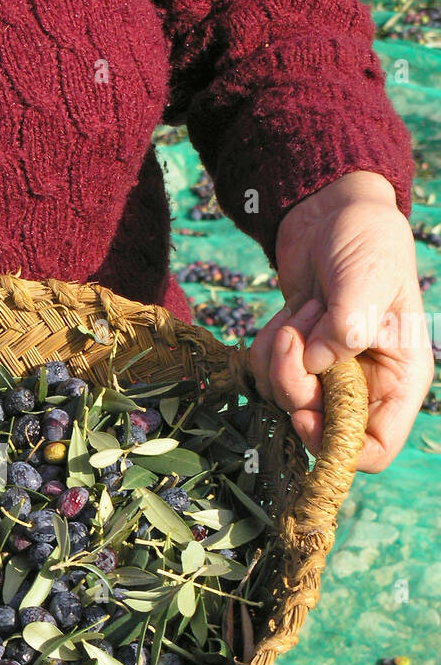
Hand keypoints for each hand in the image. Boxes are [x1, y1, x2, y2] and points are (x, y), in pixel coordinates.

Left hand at [249, 171, 433, 471]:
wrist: (330, 215)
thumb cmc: (367, 241)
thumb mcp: (370, 276)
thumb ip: (350, 323)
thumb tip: (317, 364)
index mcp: (400, 378)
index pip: (376, 449)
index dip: (338, 446)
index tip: (306, 415)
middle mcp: (364, 385)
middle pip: (319, 429)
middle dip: (295, 389)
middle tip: (294, 339)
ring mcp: (325, 377)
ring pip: (285, 403)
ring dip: (279, 359)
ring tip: (304, 312)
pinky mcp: (293, 362)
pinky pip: (264, 378)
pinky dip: (265, 348)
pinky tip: (288, 315)